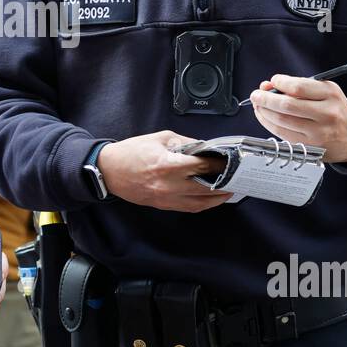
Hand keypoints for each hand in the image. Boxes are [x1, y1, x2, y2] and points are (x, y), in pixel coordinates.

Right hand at [98, 132, 233, 212]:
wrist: (109, 171)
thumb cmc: (131, 152)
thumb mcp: (159, 139)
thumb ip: (184, 143)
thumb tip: (203, 148)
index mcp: (168, 165)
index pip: (203, 166)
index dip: (219, 164)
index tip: (230, 160)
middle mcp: (170, 185)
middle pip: (207, 187)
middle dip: (224, 182)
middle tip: (237, 176)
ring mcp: (167, 198)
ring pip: (201, 202)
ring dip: (218, 198)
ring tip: (230, 190)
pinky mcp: (163, 205)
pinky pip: (190, 208)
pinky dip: (204, 204)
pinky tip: (212, 198)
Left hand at [249, 74, 346, 164]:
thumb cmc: (336, 110)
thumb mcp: (326, 92)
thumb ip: (299, 86)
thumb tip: (269, 85)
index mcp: (331, 95)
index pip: (299, 87)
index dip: (280, 83)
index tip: (272, 81)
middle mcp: (326, 114)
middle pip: (287, 106)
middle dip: (265, 99)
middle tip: (256, 95)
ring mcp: (318, 133)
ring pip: (282, 121)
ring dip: (264, 112)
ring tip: (258, 105)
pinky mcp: (310, 147)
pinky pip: (282, 134)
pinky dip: (269, 124)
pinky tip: (265, 117)